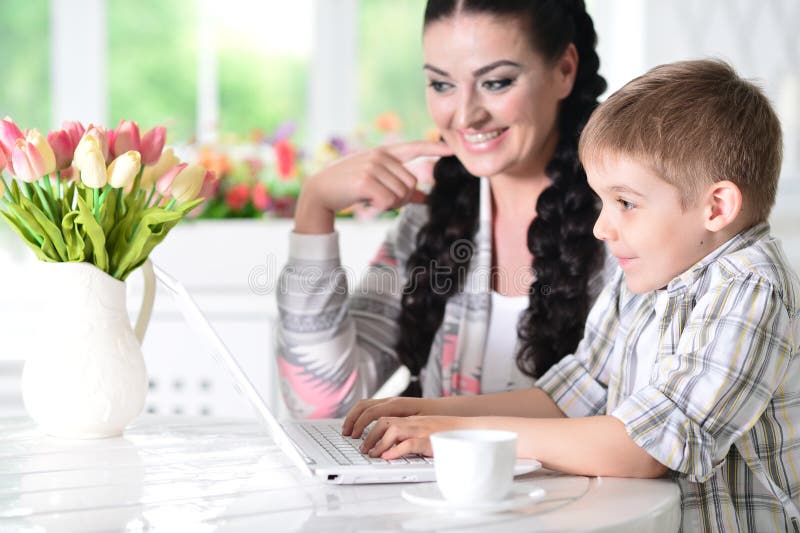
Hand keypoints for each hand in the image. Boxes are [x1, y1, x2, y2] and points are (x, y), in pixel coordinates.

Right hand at [294, 140, 452, 232]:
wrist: (320, 192)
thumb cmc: (349, 187)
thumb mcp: (376, 182)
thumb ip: (400, 188)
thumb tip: (424, 199)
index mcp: (384, 152)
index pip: (415, 147)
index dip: (434, 148)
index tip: (452, 149)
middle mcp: (380, 156)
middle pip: (412, 183)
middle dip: (402, 198)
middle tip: (382, 200)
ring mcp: (373, 167)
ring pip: (402, 194)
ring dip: (391, 204)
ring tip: (373, 200)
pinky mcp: (366, 181)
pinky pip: (389, 201)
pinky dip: (381, 208)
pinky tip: (368, 204)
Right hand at [342, 397, 430, 437]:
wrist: (446, 409)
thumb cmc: (435, 417)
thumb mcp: (420, 425)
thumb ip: (404, 432)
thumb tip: (389, 442)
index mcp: (396, 405)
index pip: (370, 412)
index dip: (359, 424)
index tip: (353, 437)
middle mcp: (392, 400)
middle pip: (363, 405)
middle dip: (352, 419)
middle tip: (346, 433)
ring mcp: (391, 401)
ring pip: (366, 404)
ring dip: (355, 416)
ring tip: (349, 430)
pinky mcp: (392, 405)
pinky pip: (372, 407)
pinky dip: (362, 415)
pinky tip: (360, 426)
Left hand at [358, 415, 469, 458]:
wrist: (468, 431)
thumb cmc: (446, 434)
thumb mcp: (423, 431)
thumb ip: (407, 435)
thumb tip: (388, 447)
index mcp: (411, 419)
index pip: (383, 415)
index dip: (368, 426)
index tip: (359, 438)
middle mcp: (413, 421)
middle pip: (383, 420)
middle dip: (368, 434)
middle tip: (363, 449)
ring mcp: (421, 429)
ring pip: (392, 429)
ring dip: (378, 442)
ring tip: (372, 454)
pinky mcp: (429, 440)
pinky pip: (409, 443)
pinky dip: (396, 450)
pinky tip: (388, 457)